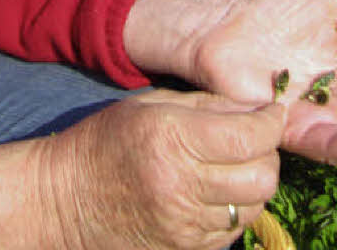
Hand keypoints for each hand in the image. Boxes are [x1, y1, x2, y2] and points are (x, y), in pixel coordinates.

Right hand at [40, 88, 284, 249]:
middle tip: (255, 139)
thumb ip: (206, 105)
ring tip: (237, 166)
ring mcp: (185, 224)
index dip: (271, 122)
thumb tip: (255, 107)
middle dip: (268, 153)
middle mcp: (183, 185)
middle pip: (262, 176)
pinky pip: (233, 232)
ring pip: (254, 207)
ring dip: (255, 184)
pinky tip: (218, 192)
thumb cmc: (107, 140)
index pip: (249, 137)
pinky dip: (237, 210)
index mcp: (173, 139)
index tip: (272, 113)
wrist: (65, 200)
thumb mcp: (152, 105)